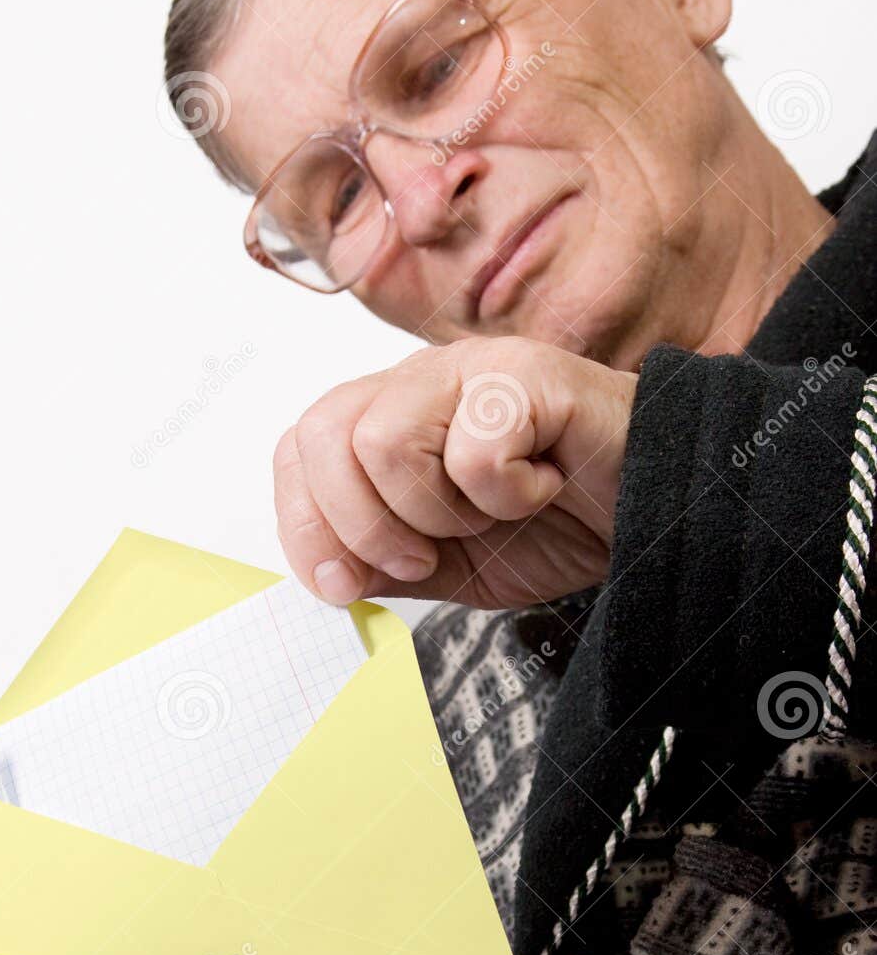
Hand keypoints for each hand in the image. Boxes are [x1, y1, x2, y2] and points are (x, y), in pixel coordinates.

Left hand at [275, 338, 637, 609]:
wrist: (656, 512)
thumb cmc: (560, 525)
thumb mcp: (451, 565)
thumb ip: (383, 563)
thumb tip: (329, 574)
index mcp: (391, 417)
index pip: (298, 448)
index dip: (304, 522)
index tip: (342, 585)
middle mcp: (421, 382)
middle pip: (323, 433)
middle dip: (360, 524)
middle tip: (422, 557)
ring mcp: (473, 369)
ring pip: (384, 440)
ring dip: (433, 510)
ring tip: (489, 515)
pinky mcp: (530, 373)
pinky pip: (473, 448)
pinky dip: (505, 494)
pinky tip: (542, 486)